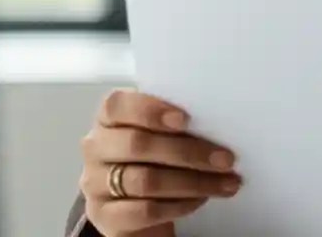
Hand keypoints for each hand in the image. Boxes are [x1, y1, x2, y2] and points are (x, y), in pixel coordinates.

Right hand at [79, 89, 240, 236]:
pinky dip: (179, 205)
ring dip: (193, 182)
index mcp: (108, 118)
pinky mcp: (104, 216)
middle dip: (188, 151)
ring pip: (146, 180)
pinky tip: (202, 199)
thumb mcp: (160, 133)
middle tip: (226, 158)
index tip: (186, 119)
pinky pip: (145, 211)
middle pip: (137, 145)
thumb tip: (219, 120)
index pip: (117, 105)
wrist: (136, 203)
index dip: (150, 110)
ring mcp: (95, 184)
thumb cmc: (154, 157)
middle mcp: (96, 148)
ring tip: (226, 182)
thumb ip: (175, 123)